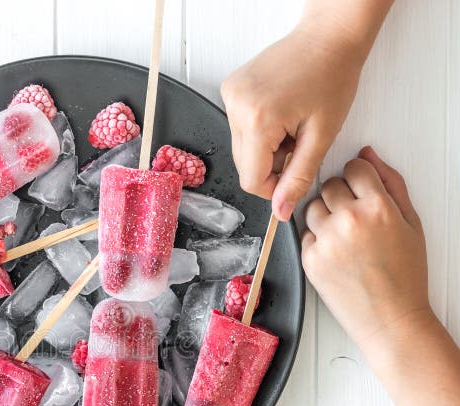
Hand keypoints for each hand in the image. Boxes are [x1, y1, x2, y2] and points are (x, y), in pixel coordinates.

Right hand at [221, 25, 363, 219]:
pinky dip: (260, 129)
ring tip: (291, 123)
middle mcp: (236, 107)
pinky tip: (280, 111)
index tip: (294, 176)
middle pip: (245, 165)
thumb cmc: (332, 75)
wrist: (328, 36)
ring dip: (267, 146)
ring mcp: (229, 96)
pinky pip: (240, 127)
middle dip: (272, 163)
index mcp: (258, 120)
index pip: (251, 180)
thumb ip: (299, 178)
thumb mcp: (322, 136)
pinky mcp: (230, 90)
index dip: (274, 187)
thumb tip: (281, 211)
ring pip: (243, 148)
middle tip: (299, 142)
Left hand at [302, 146, 430, 348]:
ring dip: (324, 216)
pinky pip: (305, 234)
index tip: (360, 189)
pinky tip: (336, 254)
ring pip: (312, 208)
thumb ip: (391, 183)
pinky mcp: (309, 258)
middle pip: (329, 185)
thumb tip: (369, 155)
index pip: (354, 168)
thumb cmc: (405, 275)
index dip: (358, 178)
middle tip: (354, 218)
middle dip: (340, 196)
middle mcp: (350, 220)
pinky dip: (316, 240)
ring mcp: (326, 240)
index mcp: (379, 207)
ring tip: (345, 237)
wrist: (390, 319)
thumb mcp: (411, 223)